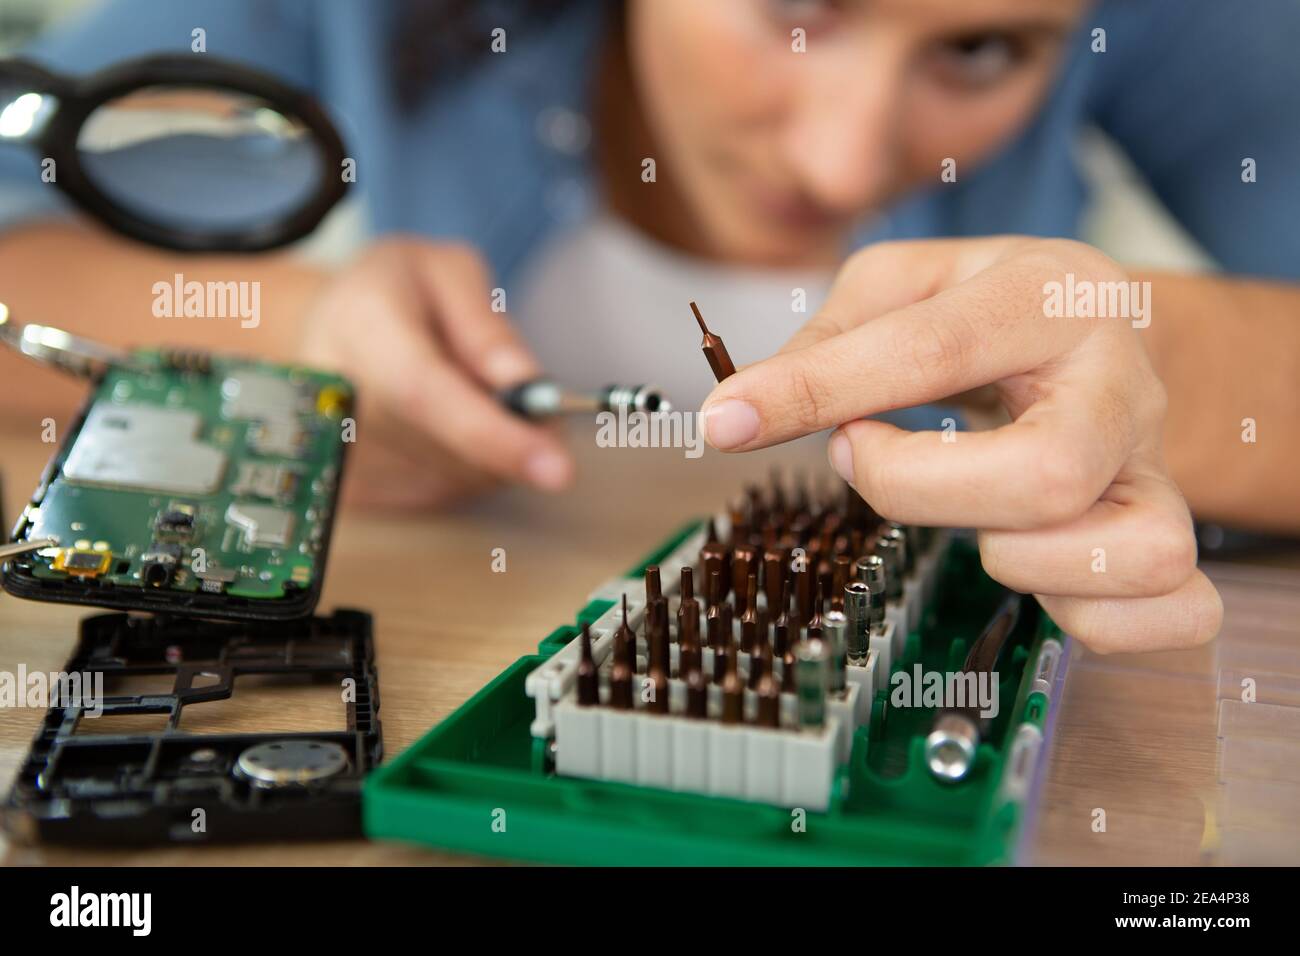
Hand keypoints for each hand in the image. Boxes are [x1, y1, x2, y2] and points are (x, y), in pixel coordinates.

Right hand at [300, 237, 572, 508]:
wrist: (330, 329)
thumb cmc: (394, 293)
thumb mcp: (446, 271)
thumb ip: (486, 328)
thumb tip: (528, 386)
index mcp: (360, 329)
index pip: (424, 396)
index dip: (493, 436)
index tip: (557, 468)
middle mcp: (338, 399)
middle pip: (449, 449)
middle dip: (518, 438)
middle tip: (542, 406)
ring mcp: (342, 453)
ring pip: (458, 479)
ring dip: (496, 451)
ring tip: (479, 396)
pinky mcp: (357, 491)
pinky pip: (444, 493)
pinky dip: (469, 466)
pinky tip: (451, 426)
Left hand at [699, 237, 1221, 653]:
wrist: (1099, 329)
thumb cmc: (985, 309)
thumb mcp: (899, 286)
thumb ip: (827, 342)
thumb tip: (740, 415)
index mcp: (1046, 297)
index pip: (930, 350)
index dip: (817, 393)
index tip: (726, 420)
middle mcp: (1120, 385)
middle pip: (1045, 475)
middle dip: (919, 491)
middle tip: (868, 457)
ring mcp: (1156, 467)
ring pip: (1132, 550)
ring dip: (1016, 560)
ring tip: (968, 520)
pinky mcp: (1174, 533)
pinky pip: (1175, 612)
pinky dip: (1091, 619)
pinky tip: (1030, 572)